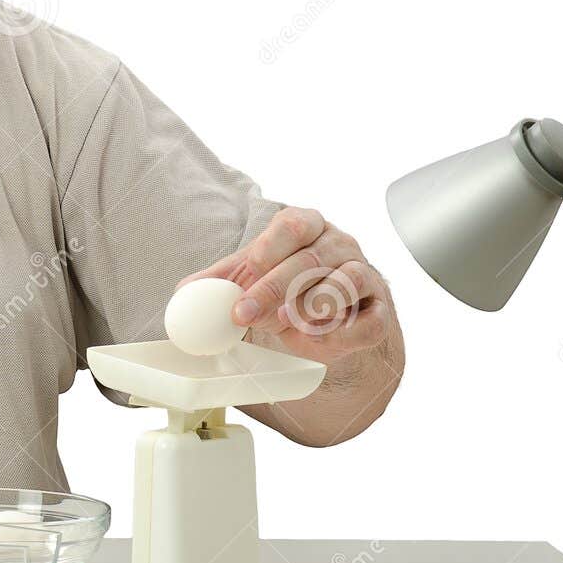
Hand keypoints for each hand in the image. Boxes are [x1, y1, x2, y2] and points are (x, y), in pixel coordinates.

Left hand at [179, 206, 390, 363]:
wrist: (327, 321)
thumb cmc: (287, 287)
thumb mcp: (250, 279)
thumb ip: (219, 282)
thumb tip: (183, 294)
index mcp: (308, 225)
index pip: (293, 225)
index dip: (270, 247)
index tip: (250, 269)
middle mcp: (340, 244)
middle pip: (310, 260)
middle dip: (273, 289)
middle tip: (244, 314)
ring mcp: (365, 275)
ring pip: (345, 284)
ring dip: (310, 307)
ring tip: (285, 322)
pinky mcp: (379, 311)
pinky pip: (368, 322)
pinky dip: (343, 333)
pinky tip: (318, 338)